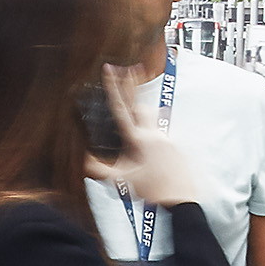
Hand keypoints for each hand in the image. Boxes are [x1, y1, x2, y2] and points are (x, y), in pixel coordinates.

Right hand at [88, 69, 211, 213]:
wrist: (180, 197)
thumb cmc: (152, 189)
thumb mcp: (122, 181)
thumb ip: (101, 169)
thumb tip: (84, 160)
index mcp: (138, 139)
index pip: (121, 108)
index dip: (115, 87)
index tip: (111, 69)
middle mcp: (153, 133)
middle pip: (139, 103)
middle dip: (132, 86)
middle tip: (127, 68)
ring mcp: (165, 137)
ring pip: (150, 114)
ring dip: (140, 105)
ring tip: (134, 91)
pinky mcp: (173, 143)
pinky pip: (158, 128)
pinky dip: (149, 124)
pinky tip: (145, 127)